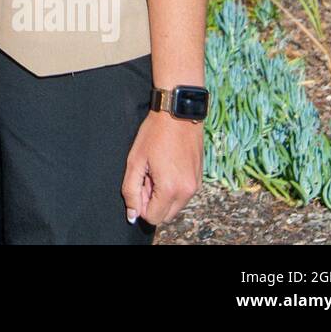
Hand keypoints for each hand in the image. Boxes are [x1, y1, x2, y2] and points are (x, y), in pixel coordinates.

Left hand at [122, 110, 203, 226]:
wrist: (178, 114)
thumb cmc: (154, 134)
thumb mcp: (135, 161)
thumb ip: (131, 191)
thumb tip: (132, 215)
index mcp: (170, 189)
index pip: (153, 217)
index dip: (141, 204)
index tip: (140, 183)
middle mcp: (187, 192)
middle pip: (165, 216)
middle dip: (153, 202)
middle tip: (147, 177)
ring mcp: (196, 186)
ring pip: (175, 206)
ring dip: (163, 196)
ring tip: (157, 170)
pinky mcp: (199, 179)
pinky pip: (184, 195)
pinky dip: (174, 189)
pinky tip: (167, 167)